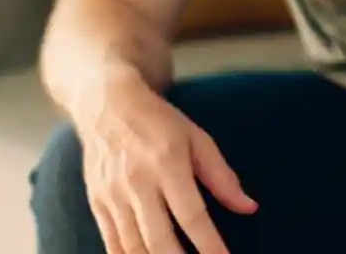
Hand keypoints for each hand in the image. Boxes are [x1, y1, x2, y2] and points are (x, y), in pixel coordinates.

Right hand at [74, 69, 256, 252]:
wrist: (107, 106)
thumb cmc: (160, 122)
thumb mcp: (198, 139)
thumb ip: (222, 176)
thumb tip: (249, 207)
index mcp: (167, 164)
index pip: (191, 215)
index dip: (209, 244)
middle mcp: (137, 183)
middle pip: (158, 239)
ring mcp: (112, 195)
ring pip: (133, 246)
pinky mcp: (96, 203)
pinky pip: (112, 243)